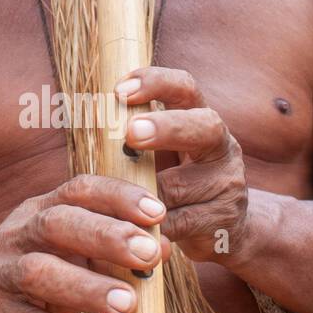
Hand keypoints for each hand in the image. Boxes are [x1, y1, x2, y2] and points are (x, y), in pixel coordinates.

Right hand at [0, 174, 170, 312]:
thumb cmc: (42, 274)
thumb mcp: (76, 254)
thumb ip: (117, 249)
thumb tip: (165, 247)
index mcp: (41, 210)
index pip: (79, 190)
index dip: (118, 197)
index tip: (158, 213)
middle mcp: (18, 235)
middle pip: (57, 224)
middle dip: (106, 237)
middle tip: (148, 254)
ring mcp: (3, 276)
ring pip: (40, 274)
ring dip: (87, 289)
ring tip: (127, 306)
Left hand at [115, 66, 248, 263]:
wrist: (223, 229)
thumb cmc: (173, 182)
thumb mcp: (157, 155)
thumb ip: (131, 140)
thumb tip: (84, 119)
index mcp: (199, 119)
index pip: (185, 88)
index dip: (156, 83)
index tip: (119, 91)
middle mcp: (221, 145)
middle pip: (204, 126)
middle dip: (166, 128)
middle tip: (131, 133)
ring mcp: (228, 183)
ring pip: (182, 186)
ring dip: (144, 193)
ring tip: (116, 198)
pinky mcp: (225, 220)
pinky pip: (181, 224)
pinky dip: (152, 227)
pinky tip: (131, 228)